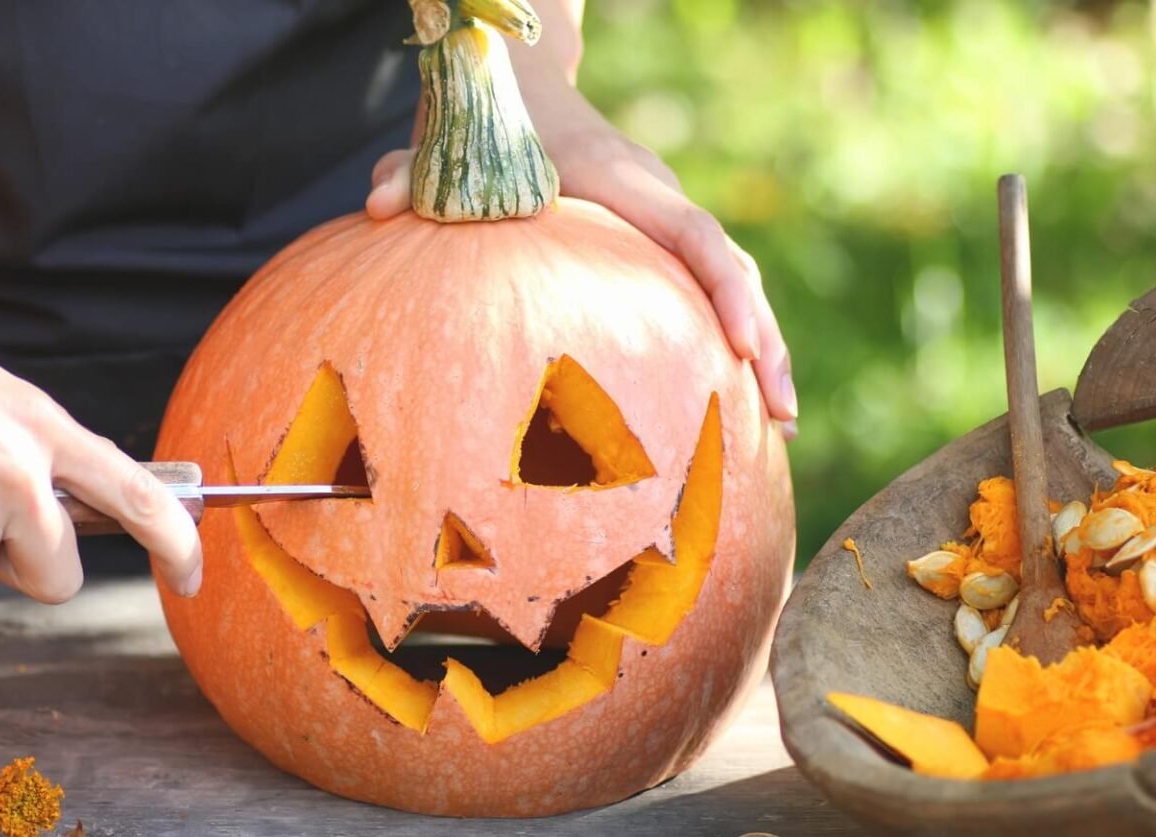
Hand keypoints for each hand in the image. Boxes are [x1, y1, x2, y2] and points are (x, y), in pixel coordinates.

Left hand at [367, 69, 797, 439]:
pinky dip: (726, 338)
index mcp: (623, 181)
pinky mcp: (656, 242)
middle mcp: (658, 198)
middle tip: (782, 416)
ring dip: (761, 351)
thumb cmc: (486, 128)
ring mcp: (663, 219)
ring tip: (779, 428)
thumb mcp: (445, 147)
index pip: (695, 234)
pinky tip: (730, 401)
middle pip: (733, 269)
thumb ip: (412, 175)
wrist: (519, 89)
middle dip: (764, 340)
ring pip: (731, 283)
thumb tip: (373, 205)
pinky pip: (705, 291)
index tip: (744, 345)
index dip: (726, 289)